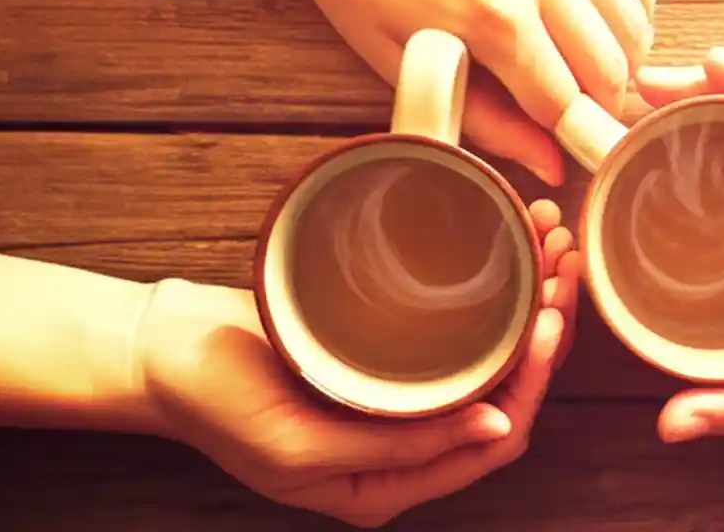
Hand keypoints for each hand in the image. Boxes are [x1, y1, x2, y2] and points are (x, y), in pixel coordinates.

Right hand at [133, 200, 578, 527]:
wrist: (161, 349)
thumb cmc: (215, 402)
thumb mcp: (299, 446)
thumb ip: (397, 447)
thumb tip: (497, 427)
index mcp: (390, 483)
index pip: (494, 441)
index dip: (532, 383)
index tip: (547, 318)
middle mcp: (406, 443)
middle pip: (505, 391)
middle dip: (544, 328)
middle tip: (562, 262)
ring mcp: (398, 396)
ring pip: (490, 354)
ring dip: (526, 299)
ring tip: (549, 239)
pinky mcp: (385, 353)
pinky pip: (456, 328)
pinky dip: (490, 289)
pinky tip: (510, 245)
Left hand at [215, 0, 653, 185]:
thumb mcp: (404, 64)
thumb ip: (486, 121)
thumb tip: (549, 163)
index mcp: (491, 17)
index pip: (566, 102)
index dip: (574, 139)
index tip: (574, 152)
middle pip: (611, 64)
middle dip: (604, 106)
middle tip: (587, 120)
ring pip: (633, 15)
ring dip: (628, 58)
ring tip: (601, 77)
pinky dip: (634, 2)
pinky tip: (614, 23)